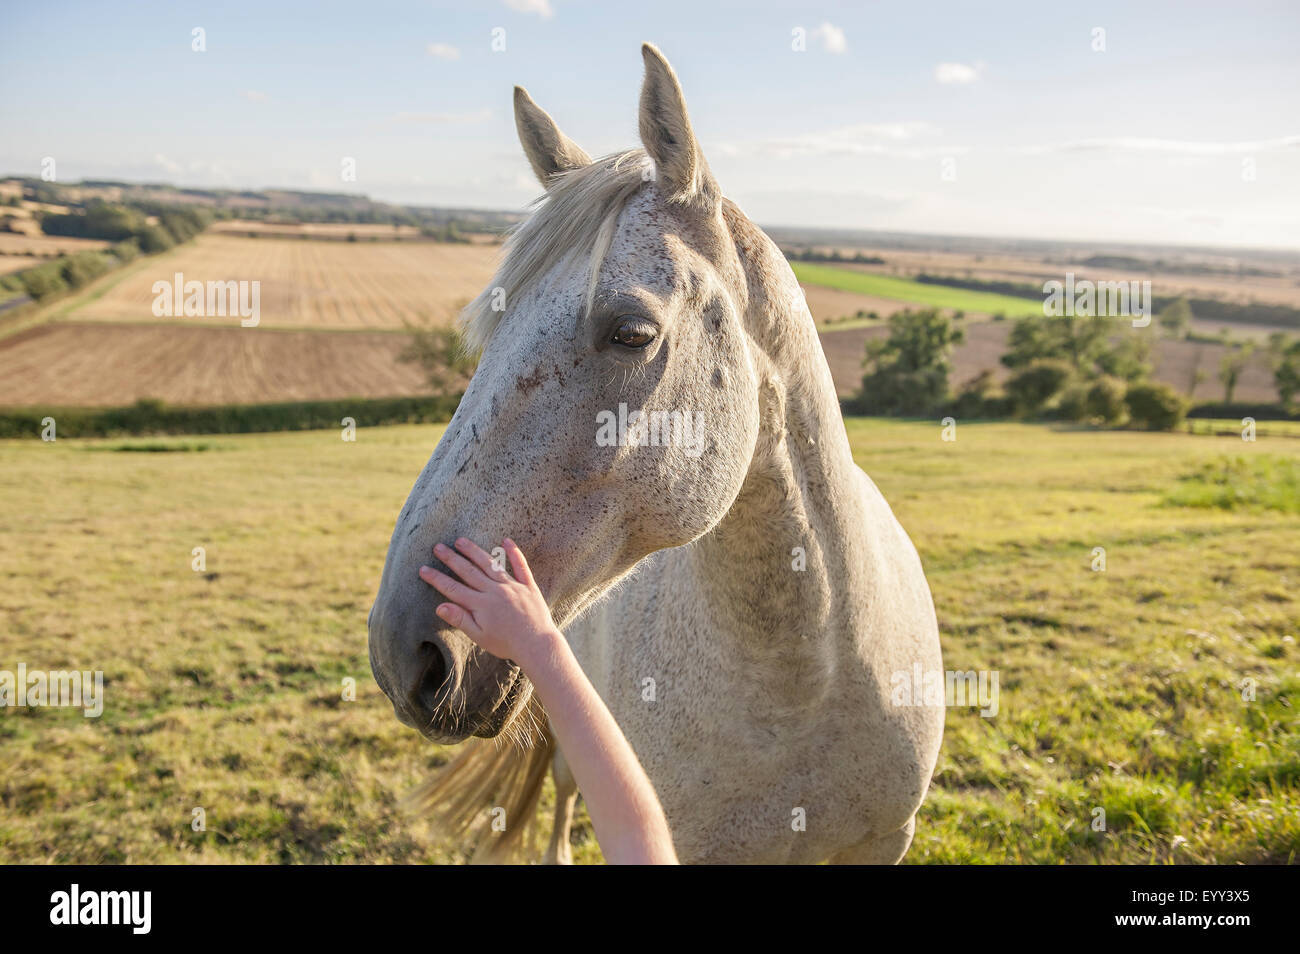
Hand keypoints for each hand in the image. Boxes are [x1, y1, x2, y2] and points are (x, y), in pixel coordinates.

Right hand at [418, 537, 560, 668]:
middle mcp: (495, 591)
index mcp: (481, 604)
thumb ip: (460, 619)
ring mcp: (512, 586)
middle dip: (451, 559)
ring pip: (490, 564)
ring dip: (474, 551)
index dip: (437, 579)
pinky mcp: (528, 586)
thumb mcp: (480, 636)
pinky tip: (506, 540)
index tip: (423, 569)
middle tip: (437, 547)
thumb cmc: (507, 644)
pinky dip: (514, 553)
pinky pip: (520, 566)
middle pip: (469, 571)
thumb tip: (439, 606)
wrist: (537, 645)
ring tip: (460, 541)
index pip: (453, 588)